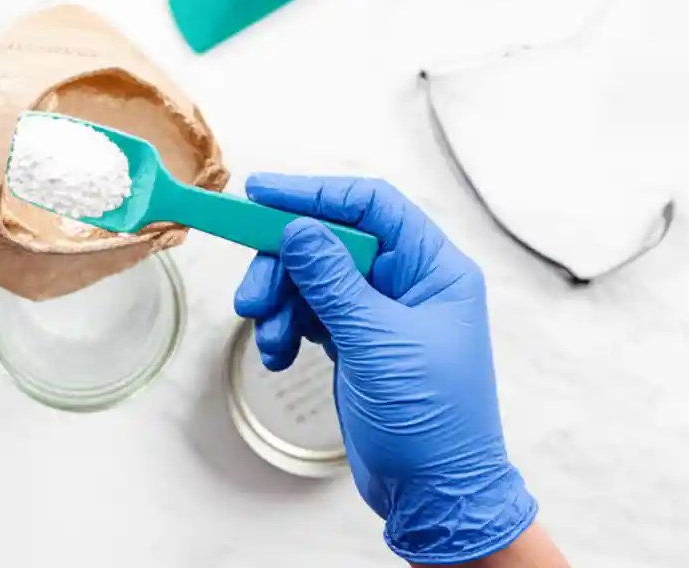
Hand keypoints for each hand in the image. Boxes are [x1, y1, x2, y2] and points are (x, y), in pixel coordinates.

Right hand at [234, 175, 535, 563]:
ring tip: (270, 337)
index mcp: (434, 270)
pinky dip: (287, 330)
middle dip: (285, 264)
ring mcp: (380, 314)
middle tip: (253, 293)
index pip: (371, 206)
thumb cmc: (431, 420)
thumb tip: (299, 228)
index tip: (262, 193)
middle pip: (331, 243)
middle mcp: (409, 284)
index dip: (315, 194)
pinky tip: (280, 357)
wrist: (435, 495)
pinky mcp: (357, 343)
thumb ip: (333, 280)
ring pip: (313, 279)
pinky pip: (309, 315)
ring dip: (281, 303)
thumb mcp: (376, 341)